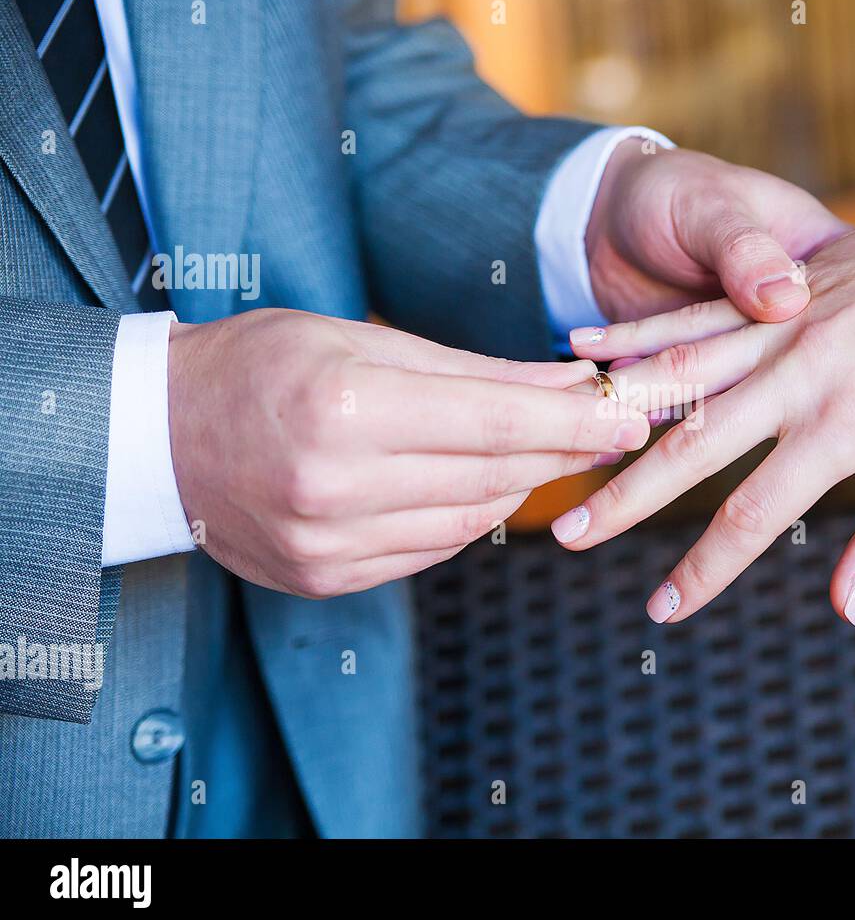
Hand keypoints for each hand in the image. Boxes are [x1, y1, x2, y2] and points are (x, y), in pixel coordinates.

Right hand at [168, 309, 647, 598]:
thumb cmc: (260, 365)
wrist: (158, 437)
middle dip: (562, 451)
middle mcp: (335, 486)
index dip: (575, 421)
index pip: (495, 422)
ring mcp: (327, 545)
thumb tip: (569, 383)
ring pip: (470, 520)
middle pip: (492, 476)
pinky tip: (483, 484)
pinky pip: (429, 551)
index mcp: (344, 407)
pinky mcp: (325, 580)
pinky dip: (468, 517)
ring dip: (520, 484)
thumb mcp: (360, 339)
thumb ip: (471, 370)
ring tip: (548, 449)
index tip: (632, 416)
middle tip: (608, 429)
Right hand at [558, 153, 854, 624]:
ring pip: (676, 378)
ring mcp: (779, 327)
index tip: (664, 609)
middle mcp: (800, 375)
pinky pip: (690, 315)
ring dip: (614, 420)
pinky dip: (634, 334)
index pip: (755, 514)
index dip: (705, 570)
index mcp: (847, 423)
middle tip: (568, 536)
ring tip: (559, 449)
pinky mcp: (772, 291)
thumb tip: (847, 607)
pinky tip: (581, 347)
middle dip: (625, 500)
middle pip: (692, 448)